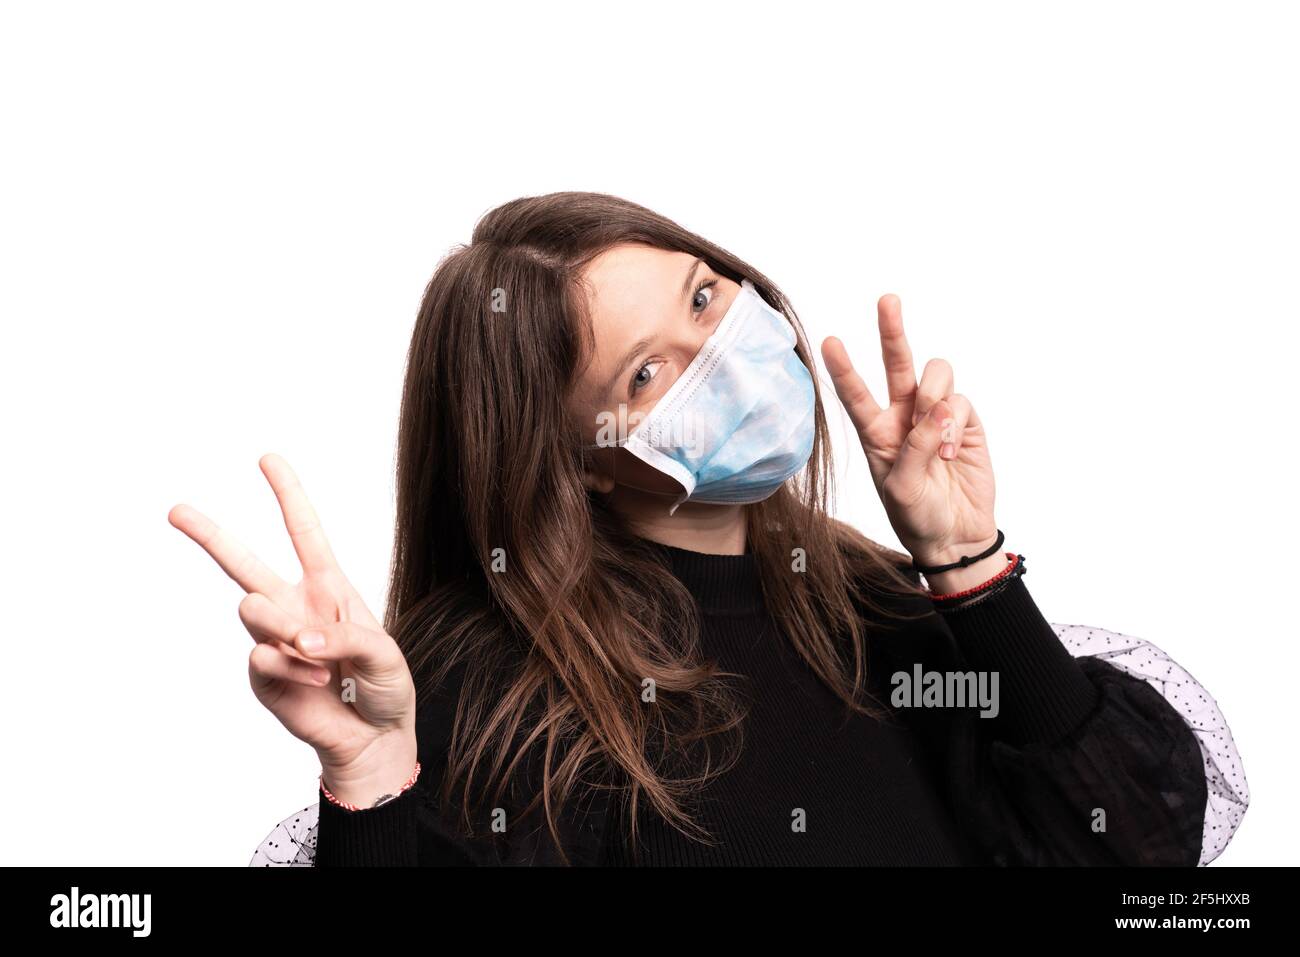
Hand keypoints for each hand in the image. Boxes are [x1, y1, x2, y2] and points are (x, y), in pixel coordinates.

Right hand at [168, 454, 416, 797]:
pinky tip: (317, 685)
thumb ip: (343, 635)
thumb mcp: (382, 652)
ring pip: (253, 608)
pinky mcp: (263, 674)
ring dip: (281, 625)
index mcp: (329, 587)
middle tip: (175, 510)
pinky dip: (295, 672)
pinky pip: (264, 658)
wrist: (374, 736)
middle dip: (210, 535)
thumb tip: (297, 637)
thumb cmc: (385, 684)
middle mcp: (295, 606)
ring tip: (312, 651)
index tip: (267, 458)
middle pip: (244, 563)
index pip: (304, 532)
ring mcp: (275, 639)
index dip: (288, 494)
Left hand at [822, 294, 998, 576]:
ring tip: (934, 433)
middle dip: (892, 331)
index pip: (855, 395)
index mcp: (876, 432)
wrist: (956, 537)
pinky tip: (950, 452)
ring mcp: (935, 417)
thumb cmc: (918, 517)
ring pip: (935, 376)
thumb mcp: (902, 489)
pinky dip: (955, 423)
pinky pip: (960, 401)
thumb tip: (934, 410)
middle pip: (897, 364)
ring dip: (935, 397)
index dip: (843, 368)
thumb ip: (914, 448)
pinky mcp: (965, 423)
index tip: (828, 342)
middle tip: (887, 300)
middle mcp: (903, 417)